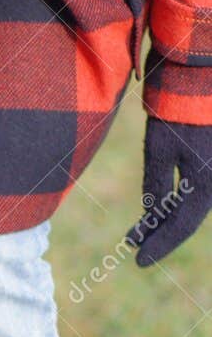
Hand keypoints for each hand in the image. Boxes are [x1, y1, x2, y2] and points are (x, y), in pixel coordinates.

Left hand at [126, 116, 211, 266]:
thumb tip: (153, 215)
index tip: (138, 261)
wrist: (200, 76)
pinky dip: (175, 201)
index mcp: (207, 185)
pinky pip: (196, 190)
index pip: (181, 226)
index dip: (159, 245)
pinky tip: (158, 206)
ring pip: (191, 205)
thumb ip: (157, 185)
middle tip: (132, 245)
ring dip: (165, 218)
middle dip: (159, 233)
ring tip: (139, 229)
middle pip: (188, 219)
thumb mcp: (160, 150)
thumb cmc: (178, 110)